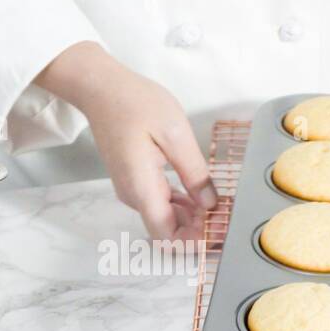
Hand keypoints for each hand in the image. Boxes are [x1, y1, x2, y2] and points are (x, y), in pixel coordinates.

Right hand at [35, 42, 216, 240]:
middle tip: (228, 214)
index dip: (194, 241)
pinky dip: (183, 204)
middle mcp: (134, 196)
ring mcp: (133, 189)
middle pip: (168, 230)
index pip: (167, 237)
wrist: (101, 89)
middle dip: (199, 229)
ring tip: (221, 203)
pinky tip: (201, 192)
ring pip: (166, 218)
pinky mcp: (136, 181)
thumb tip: (210, 204)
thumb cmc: (134, 103)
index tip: (219, 229)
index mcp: (142, 188)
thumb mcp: (175, 134)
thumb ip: (194, 172)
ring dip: (193, 217)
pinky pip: (161, 203)